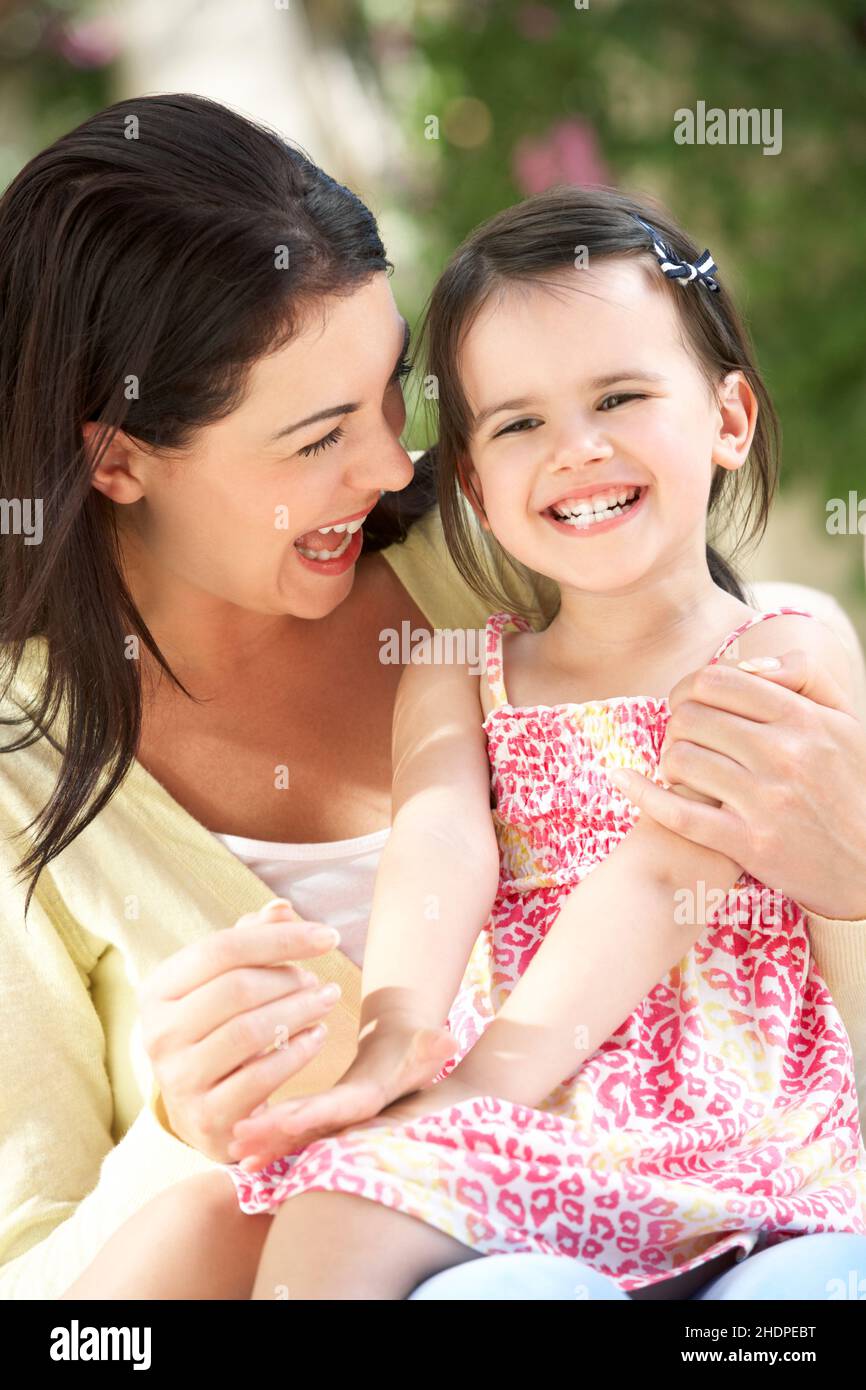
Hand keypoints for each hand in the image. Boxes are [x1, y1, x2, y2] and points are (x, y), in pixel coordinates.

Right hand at [138, 900, 344, 1161]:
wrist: (204, 1110)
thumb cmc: (219, 1030)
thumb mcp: (226, 984)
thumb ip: (253, 942)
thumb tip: (282, 908)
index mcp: (157, 991)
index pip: (220, 949)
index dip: (279, 938)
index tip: (327, 936)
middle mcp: (158, 1034)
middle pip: (235, 988)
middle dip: (288, 978)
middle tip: (319, 980)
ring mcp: (178, 1079)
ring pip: (248, 1031)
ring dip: (299, 1010)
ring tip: (326, 1000)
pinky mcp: (206, 1118)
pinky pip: (261, 1077)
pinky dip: (298, 1052)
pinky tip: (319, 1036)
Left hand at [228, 1020, 457, 1169]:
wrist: (411, 1063)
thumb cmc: (416, 1051)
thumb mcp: (425, 1047)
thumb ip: (432, 1045)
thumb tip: (449, 1039)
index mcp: (370, 1098)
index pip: (338, 1108)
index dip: (310, 1113)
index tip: (282, 1120)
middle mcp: (349, 1116)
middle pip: (309, 1126)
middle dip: (274, 1134)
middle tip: (237, 1142)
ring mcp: (334, 1120)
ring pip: (296, 1134)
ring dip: (266, 1142)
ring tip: (232, 1151)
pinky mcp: (321, 1117)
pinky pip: (292, 1132)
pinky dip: (269, 1140)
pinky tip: (240, 1150)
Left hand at [611, 649, 865, 919]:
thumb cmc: (853, 787)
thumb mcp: (845, 723)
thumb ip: (805, 679)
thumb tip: (753, 661)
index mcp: (803, 719)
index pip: (718, 681)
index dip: (690, 688)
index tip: (690, 704)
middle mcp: (783, 755)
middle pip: (691, 717)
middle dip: (677, 725)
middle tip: (684, 740)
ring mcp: (765, 801)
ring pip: (680, 759)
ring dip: (669, 761)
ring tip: (680, 770)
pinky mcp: (749, 844)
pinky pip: (678, 814)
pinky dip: (644, 794)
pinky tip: (625, 781)